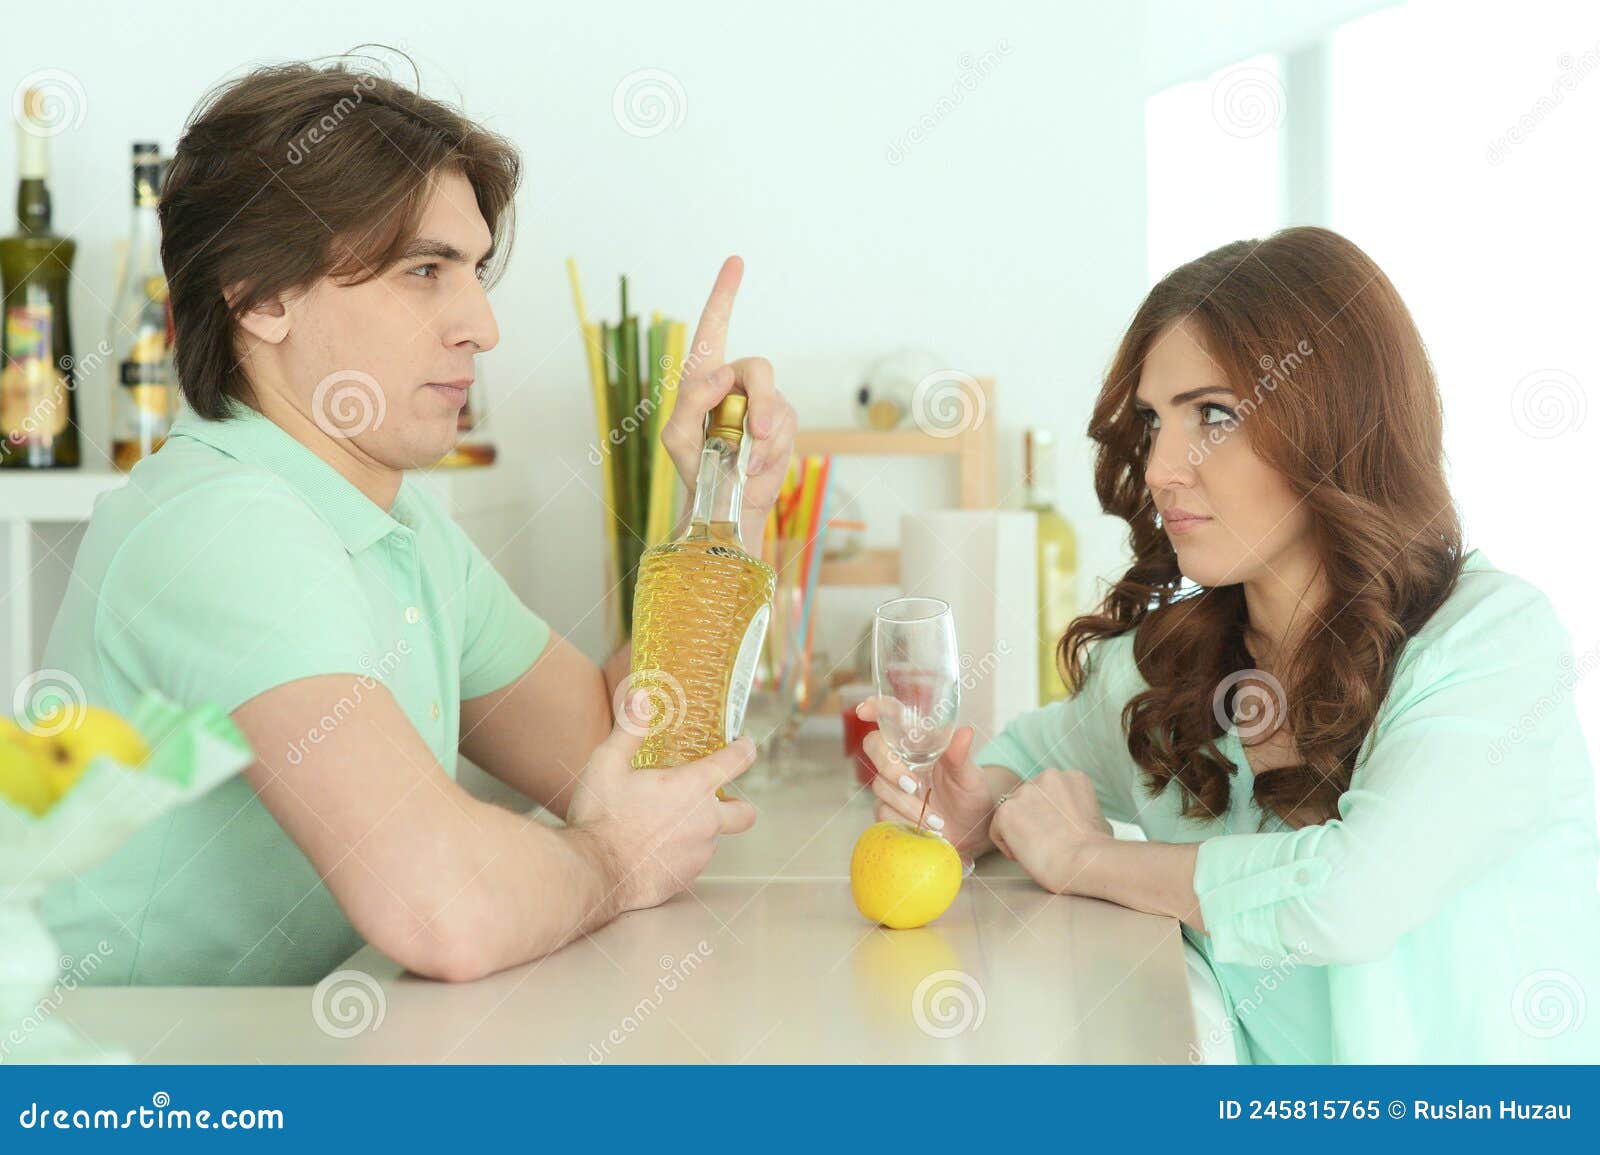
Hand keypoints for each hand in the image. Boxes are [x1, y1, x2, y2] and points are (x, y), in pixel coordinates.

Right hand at [567, 691, 758, 911]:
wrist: (593, 874)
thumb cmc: (601, 817)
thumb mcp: (608, 764)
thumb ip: (630, 729)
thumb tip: (641, 694)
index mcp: (693, 788)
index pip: (737, 762)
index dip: (745, 749)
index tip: (744, 743)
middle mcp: (706, 822)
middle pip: (745, 813)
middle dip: (739, 804)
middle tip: (717, 798)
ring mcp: (698, 854)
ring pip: (712, 838)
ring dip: (698, 828)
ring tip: (665, 823)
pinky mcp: (685, 879)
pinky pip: (692, 861)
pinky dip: (680, 853)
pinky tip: (653, 848)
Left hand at [659, 256, 795, 542]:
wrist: (726, 502)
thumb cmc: (695, 466)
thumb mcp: (676, 437)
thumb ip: (689, 402)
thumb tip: (723, 376)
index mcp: (703, 376)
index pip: (714, 327)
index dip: (724, 293)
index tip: (736, 262)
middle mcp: (735, 382)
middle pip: (757, 367)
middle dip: (758, 399)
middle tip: (755, 431)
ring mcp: (762, 402)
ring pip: (774, 402)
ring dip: (760, 436)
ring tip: (745, 460)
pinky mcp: (782, 422)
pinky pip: (784, 427)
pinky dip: (768, 450)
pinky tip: (754, 465)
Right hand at [859, 697, 993, 862]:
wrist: (970, 832)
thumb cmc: (970, 796)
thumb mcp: (971, 777)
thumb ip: (961, 756)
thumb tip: (964, 732)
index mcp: (920, 742)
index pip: (893, 716)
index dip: (877, 708)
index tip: (864, 710)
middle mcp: (902, 759)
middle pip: (874, 746)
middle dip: (890, 766)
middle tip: (912, 785)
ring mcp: (891, 784)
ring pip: (881, 785)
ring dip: (908, 804)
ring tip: (937, 821)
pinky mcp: (888, 809)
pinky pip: (883, 811)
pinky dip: (905, 821)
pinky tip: (926, 829)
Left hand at [988, 768, 1114, 893]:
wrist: (1085, 861)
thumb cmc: (1096, 849)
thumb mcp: (1097, 818)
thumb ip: (1078, 809)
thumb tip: (1076, 819)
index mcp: (1071, 777)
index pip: (1047, 793)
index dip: (1050, 817)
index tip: (1059, 834)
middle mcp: (1046, 776)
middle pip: (1028, 800)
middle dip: (1032, 821)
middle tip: (1046, 844)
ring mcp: (1024, 791)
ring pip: (1012, 814)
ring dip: (1020, 832)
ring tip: (1039, 851)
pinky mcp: (1006, 811)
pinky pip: (998, 830)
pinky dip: (1008, 846)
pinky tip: (1026, 854)